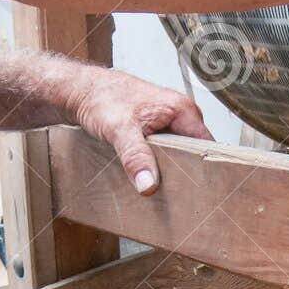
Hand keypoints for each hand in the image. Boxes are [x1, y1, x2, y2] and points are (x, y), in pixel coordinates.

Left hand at [69, 68, 213, 193]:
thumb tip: (149, 185)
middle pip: (197, 151)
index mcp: (182, 110)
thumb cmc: (100, 99)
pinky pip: (170, 150)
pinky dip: (163, 164)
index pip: (208, 146)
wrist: (81, 90)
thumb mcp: (119, 130)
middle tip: (183, 197)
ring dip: (175, 170)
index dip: (205, 169)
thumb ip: (136, 157)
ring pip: (182, 152)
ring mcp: (170, 120)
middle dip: (190, 173)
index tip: (200, 192)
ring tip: (170, 191)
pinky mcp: (158, 127)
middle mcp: (181, 113)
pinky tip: (155, 177)